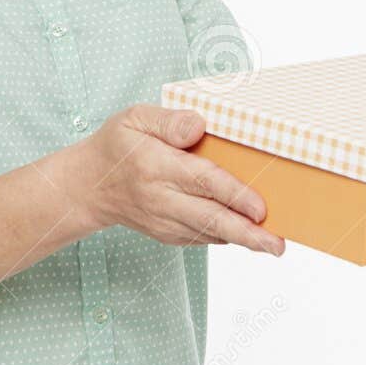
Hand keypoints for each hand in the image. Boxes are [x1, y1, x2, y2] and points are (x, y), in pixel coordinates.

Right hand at [63, 103, 284, 255]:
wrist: (90, 186)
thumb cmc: (118, 146)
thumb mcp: (134, 119)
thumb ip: (169, 121)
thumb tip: (200, 126)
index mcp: (156, 166)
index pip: (202, 182)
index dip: (233, 195)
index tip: (260, 207)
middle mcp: (161, 199)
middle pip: (209, 218)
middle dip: (246, 233)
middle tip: (276, 244)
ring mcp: (164, 221)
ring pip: (208, 233)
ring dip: (242, 240)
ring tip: (272, 246)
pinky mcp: (167, 234)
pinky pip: (201, 238)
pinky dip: (225, 238)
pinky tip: (249, 237)